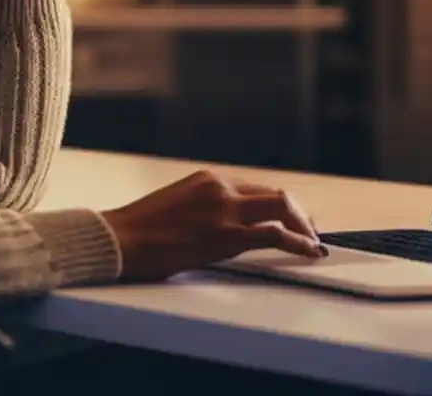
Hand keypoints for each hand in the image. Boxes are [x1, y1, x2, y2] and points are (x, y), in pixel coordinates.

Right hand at [101, 170, 326, 281]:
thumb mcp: (177, 208)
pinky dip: (298, 242)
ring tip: (312, 242)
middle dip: (298, 214)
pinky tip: (308, 251)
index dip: (279, 205)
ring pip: (282, 207)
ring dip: (303, 226)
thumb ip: (204, 210)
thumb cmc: (140, 232)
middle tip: (308, 231)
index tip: (291, 218)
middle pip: (275, 195)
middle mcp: (220, 187)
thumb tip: (223, 227)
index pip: (255, 189)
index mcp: (208, 180)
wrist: (120, 240)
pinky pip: (275, 234)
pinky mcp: (226, 233)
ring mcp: (225, 208)